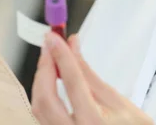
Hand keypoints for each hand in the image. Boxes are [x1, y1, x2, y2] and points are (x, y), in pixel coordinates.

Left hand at [32, 33, 153, 124]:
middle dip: (44, 69)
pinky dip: (42, 95)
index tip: (54, 38)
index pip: (73, 83)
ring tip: (49, 60)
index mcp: (96, 123)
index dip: (62, 56)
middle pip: (46, 99)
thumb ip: (89, 73)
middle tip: (49, 47)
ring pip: (38, 109)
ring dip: (40, 81)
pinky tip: (48, 81)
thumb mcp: (117, 101)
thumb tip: (73, 46)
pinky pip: (41, 116)